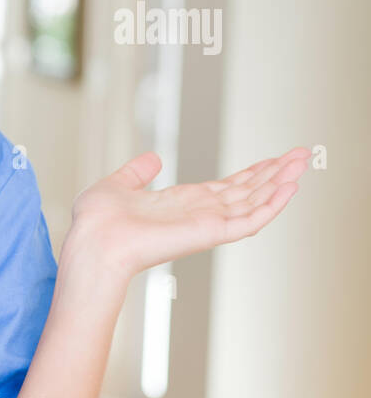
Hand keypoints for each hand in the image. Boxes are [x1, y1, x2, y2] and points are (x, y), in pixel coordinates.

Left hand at [64, 146, 310, 279]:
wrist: (93, 242)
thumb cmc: (96, 222)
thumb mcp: (118, 184)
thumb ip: (137, 172)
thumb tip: (153, 158)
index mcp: (179, 204)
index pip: (224, 188)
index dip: (250, 174)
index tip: (272, 160)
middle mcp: (197, 215)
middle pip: (246, 192)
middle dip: (274, 173)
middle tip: (302, 155)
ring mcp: (205, 225)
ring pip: (254, 202)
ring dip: (280, 183)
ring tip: (304, 163)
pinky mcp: (209, 233)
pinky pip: (249, 220)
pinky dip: (271, 205)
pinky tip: (290, 187)